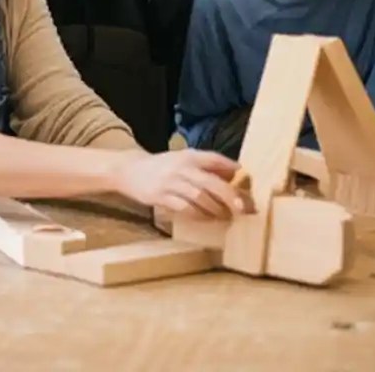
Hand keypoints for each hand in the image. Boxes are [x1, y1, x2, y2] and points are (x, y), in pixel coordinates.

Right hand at [113, 149, 243, 219]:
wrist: (129, 170)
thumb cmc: (162, 166)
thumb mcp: (184, 159)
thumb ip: (207, 165)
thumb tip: (235, 172)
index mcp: (189, 156)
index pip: (214, 158)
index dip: (231, 166)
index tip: (245, 177)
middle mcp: (181, 167)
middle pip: (210, 182)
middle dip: (229, 195)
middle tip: (243, 207)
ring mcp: (170, 183)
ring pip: (199, 197)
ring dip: (215, 208)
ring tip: (226, 216)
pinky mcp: (161, 197)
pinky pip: (184, 208)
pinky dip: (198, 214)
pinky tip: (207, 218)